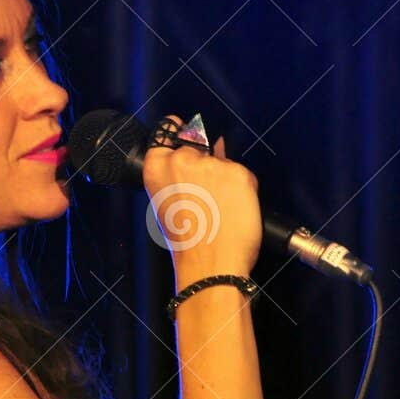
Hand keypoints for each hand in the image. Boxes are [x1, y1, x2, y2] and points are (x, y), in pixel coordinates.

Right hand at [141, 115, 262, 283]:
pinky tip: (232, 211)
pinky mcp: (238, 172)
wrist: (210, 264)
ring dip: (225, 181)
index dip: (177, 135)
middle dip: (205, 167)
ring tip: (218, 211)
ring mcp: (212, 164)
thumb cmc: (187, 244)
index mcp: (157, 168)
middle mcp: (182, 160)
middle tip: (205, 198)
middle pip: (198, 149)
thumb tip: (211, 147)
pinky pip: (242, 175)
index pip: (166, 133)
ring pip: (222, 164)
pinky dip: (242, 191)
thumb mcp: (170, 206)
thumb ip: (180, 175)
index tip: (183, 136)